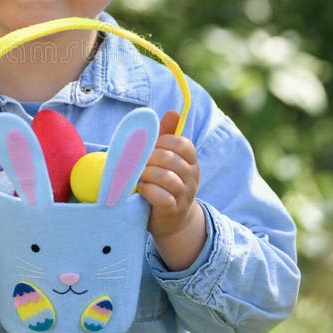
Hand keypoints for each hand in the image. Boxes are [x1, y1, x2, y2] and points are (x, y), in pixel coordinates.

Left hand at [138, 110, 205, 270]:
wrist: (173, 220)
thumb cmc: (166, 184)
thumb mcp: (167, 159)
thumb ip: (167, 136)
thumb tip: (173, 112)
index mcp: (190, 161)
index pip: (182, 143)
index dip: (162, 142)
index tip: (151, 149)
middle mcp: (192, 176)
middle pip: (171, 159)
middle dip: (151, 159)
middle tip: (141, 164)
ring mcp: (184, 194)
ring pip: (167, 178)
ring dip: (148, 175)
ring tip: (141, 177)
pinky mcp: (173, 210)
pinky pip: (163, 198)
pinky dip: (148, 191)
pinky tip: (142, 190)